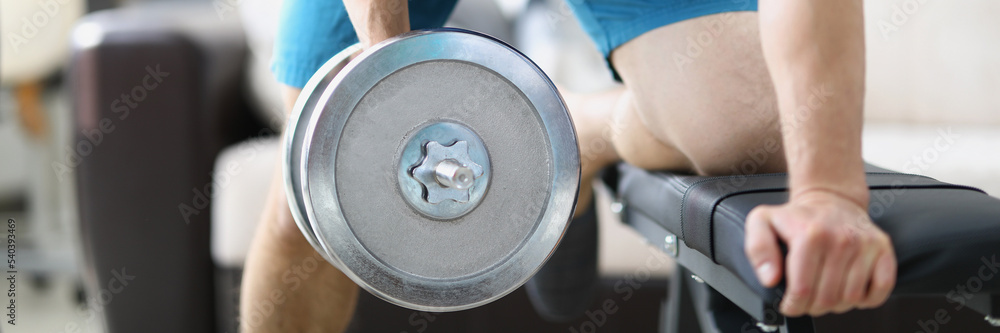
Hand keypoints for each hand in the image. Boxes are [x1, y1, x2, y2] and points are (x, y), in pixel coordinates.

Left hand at [744, 190, 895, 316]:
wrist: (831, 199)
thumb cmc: (796, 216)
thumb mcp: (763, 222)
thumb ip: (758, 249)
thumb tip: (770, 279)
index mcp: (810, 235)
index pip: (802, 291)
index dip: (793, 305)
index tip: (789, 304)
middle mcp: (841, 239)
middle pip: (827, 299)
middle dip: (812, 306)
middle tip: (807, 299)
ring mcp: (865, 244)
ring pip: (852, 298)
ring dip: (837, 304)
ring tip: (825, 292)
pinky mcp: (883, 248)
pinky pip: (881, 288)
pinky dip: (866, 299)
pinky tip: (850, 290)